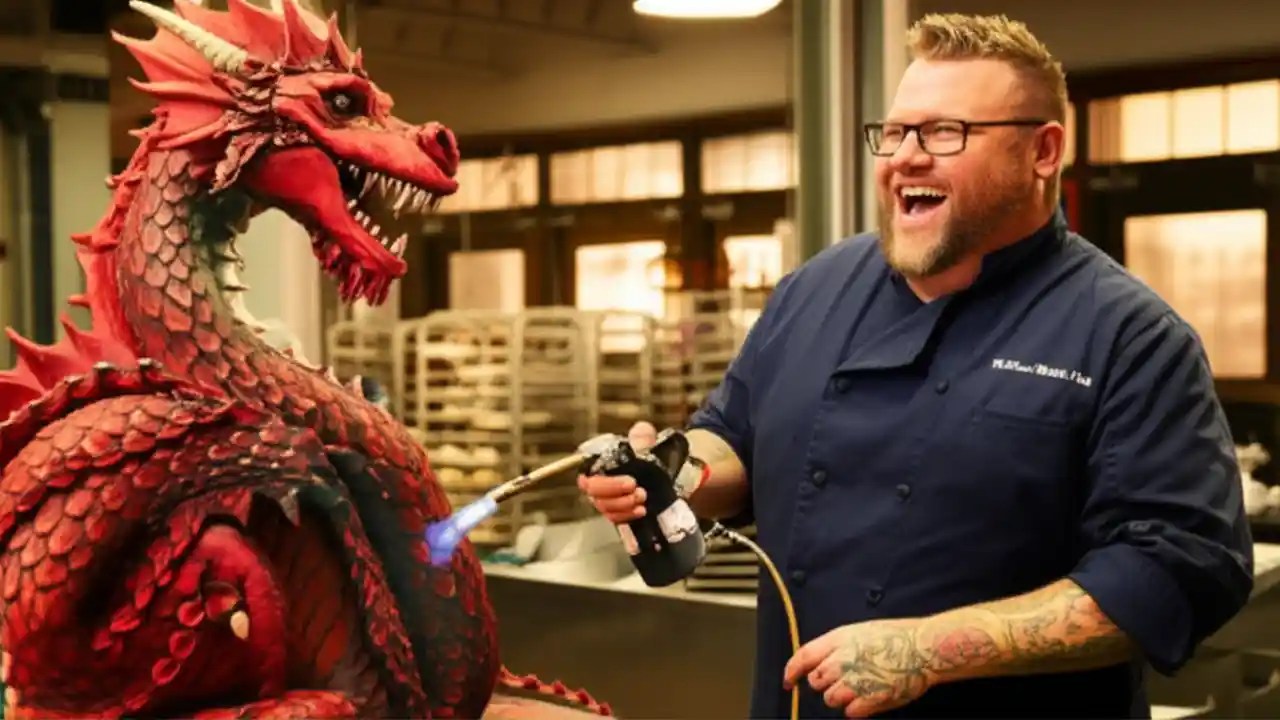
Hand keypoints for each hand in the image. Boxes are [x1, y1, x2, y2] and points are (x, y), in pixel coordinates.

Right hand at [576, 422, 656, 523]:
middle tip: (636, 488)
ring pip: (604, 507)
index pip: (587, 475)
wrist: (656, 471)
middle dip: (615, 492)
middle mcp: (596, 483)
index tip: (630, 481)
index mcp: (597, 463)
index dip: (605, 482)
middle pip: (593, 492)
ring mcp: (604, 499)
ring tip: (642, 497)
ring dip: (623, 504)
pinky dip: (626, 516)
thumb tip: (642, 431)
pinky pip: (614, 518)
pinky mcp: (614, 511)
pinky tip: (641, 510)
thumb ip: (642, 436)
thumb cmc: (644, 453)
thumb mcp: (646, 442)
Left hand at [782, 619, 935, 717]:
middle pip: (816, 681)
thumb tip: (820, 661)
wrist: (923, 649)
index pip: (803, 657)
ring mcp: (854, 681)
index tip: (788, 681)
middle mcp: (842, 660)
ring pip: (830, 699)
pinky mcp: (868, 699)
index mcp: (838, 639)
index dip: (792, 671)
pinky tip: (869, 697)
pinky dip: (857, 709)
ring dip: (841, 697)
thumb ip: (836, 647)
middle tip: (842, 680)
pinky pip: (850, 712)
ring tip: (860, 687)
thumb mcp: (858, 632)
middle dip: (824, 684)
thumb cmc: (896, 638)